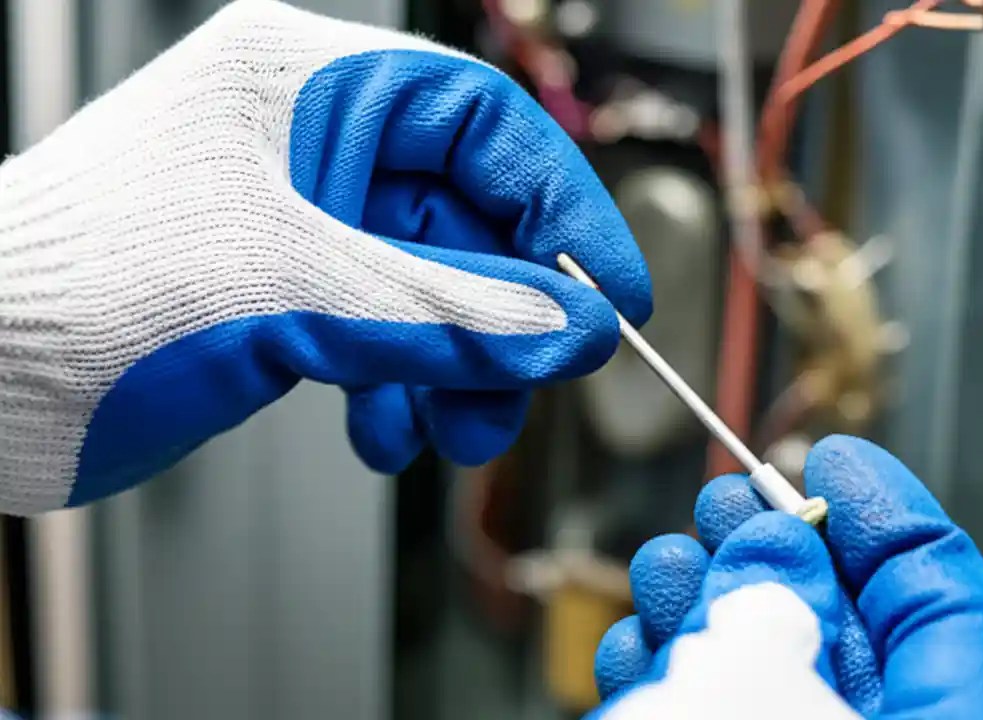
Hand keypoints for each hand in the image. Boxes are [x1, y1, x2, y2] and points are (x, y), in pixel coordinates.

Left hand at [0, 0, 648, 513]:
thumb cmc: (72, 291)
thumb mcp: (295, 294)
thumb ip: (452, 311)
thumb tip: (572, 327)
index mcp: (308, 86)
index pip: (483, 126)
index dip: (563, 208)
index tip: (612, 292)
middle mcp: (307, 143)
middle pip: (467, 221)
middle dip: (504, 318)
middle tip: (526, 387)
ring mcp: (295, 222)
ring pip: (433, 290)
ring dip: (458, 369)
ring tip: (451, 432)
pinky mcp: (282, 293)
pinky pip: (384, 334)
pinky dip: (401, 389)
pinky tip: (383, 432)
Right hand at [592, 436, 982, 718]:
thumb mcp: (778, 697)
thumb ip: (783, 611)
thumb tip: (771, 545)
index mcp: (952, 719)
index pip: (949, 600)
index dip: (893, 514)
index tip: (838, 458)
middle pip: (850, 621)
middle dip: (779, 544)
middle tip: (733, 497)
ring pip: (773, 658)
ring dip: (709, 600)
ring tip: (668, 564)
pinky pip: (719, 700)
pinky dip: (675, 666)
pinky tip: (638, 642)